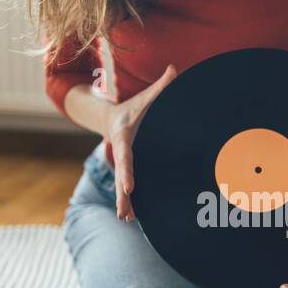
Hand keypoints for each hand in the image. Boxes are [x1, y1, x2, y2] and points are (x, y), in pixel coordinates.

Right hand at [108, 64, 176, 220]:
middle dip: (122, 196)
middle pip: (121, 177)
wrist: (114, 119)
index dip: (126, 172)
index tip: (129, 187)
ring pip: (123, 186)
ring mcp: (124, 163)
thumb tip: (173, 69)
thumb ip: (161, 86)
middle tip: (123, 214)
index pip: (125, 158)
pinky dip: (129, 201)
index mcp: (124, 138)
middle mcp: (122, 154)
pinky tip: (132, 217)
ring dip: (125, 203)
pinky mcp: (129, 170)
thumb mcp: (145, 98)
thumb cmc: (134, 108)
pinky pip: (128, 187)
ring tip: (127, 219)